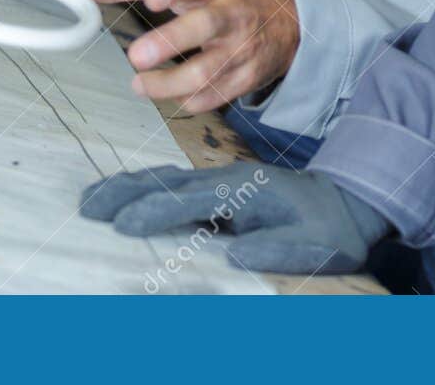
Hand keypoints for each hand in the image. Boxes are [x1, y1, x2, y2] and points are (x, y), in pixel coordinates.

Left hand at [67, 0, 299, 113]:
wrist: (288, 22)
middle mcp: (230, 15)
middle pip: (203, 27)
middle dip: (169, 42)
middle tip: (137, 56)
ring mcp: (241, 49)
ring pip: (206, 72)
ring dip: (168, 84)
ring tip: (139, 85)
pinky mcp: (246, 79)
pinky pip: (213, 98)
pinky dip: (187, 100)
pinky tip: (172, 95)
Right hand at [80, 161, 390, 274]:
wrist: (349, 202)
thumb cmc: (329, 229)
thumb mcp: (309, 245)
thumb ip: (273, 250)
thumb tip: (233, 256)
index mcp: (245, 190)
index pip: (191, 200)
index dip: (155, 212)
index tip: (122, 225)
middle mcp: (228, 178)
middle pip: (168, 181)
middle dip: (125, 192)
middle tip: (86, 205)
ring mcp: (224, 179)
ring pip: (168, 179)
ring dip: (129, 187)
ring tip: (92, 198)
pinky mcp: (223, 187)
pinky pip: (178, 186)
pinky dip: (148, 189)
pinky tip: (129, 196)